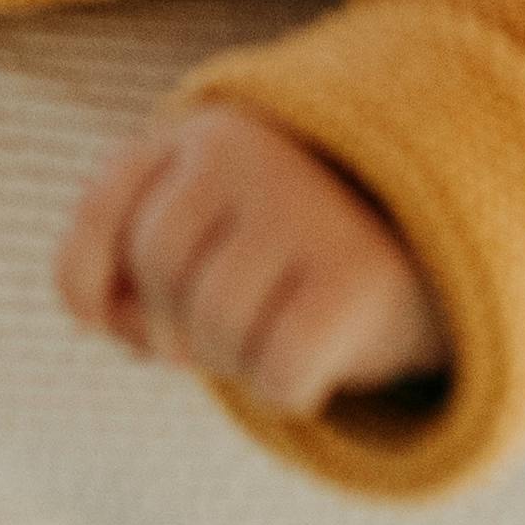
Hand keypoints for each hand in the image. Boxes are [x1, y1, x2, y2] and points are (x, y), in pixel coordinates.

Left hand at [57, 98, 446, 420]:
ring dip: (233, 362)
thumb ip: (131, 266)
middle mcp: (250, 151)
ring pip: (212, 324)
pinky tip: (319, 363)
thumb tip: (98, 317)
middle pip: (154, 269)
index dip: (87, 282)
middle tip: (227, 331)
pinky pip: (275, 369)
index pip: (101, 207)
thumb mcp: (207, 239)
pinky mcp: (357, 273)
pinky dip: (285, 391)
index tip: (113, 319)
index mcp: (201, 133)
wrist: (436, 259)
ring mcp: (306, 205)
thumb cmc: (289, 260)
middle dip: (173, 327)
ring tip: (274, 338)